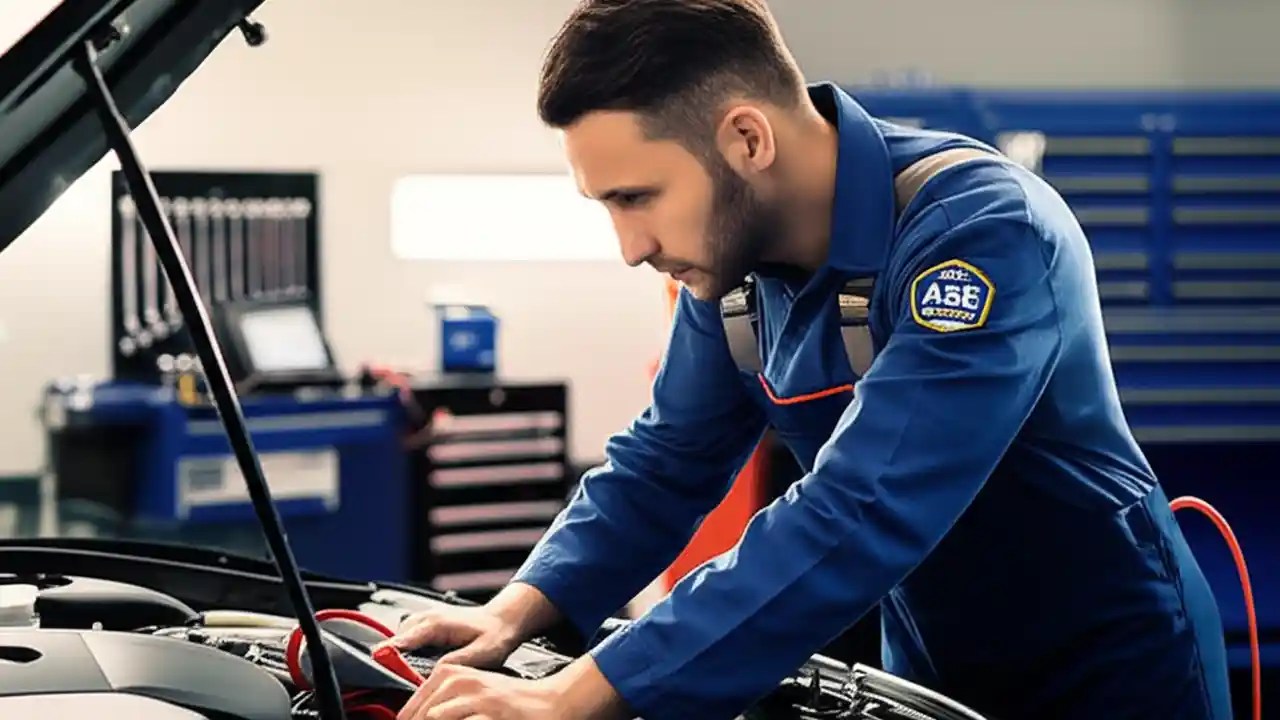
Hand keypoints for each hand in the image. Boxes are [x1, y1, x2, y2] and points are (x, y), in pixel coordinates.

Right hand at [378, 604, 520, 668]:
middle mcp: (425, 619)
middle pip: (394, 645)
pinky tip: (421, 664)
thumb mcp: (481, 652)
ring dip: (402, 659)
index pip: (399, 643)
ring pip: (398, 644)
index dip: (389, 660)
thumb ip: (455, 662)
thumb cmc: (494, 633)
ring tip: (417, 674)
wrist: (502, 620)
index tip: (384, 674)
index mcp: (435, 624)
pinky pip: (405, 642)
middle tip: (408, 680)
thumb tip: (433, 673)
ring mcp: (422, 621)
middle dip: (396, 663)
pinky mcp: (424, 626)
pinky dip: (408, 654)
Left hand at [396, 655, 630, 719]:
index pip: (413, 707)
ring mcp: (478, 700)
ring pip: (437, 718)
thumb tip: (413, 717)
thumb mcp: (472, 692)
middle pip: (423, 715)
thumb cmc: (510, 701)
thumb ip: (443, 703)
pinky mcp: (493, 713)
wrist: (550, 702)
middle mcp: (463, 682)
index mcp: (452, 675)